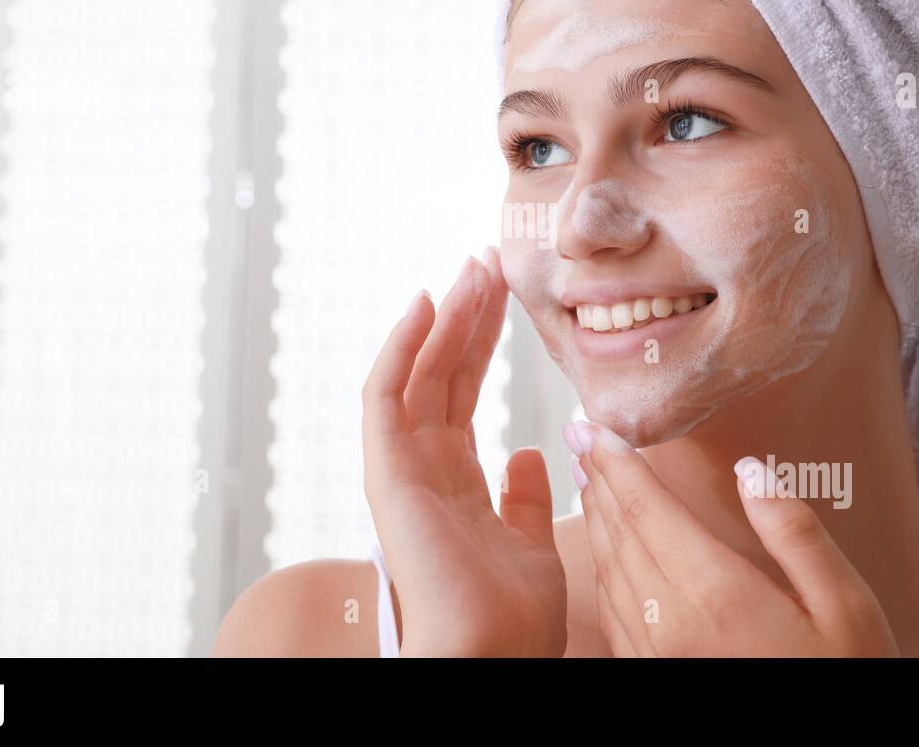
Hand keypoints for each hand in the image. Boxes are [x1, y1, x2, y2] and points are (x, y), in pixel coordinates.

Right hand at [362, 248, 566, 656]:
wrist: (493, 657)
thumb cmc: (516, 620)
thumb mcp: (534, 545)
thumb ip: (525, 499)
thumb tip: (526, 454)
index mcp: (455, 485)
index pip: (464, 395)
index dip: (482, 343)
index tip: (503, 294)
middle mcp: (424, 470)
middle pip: (443, 375)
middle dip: (466, 317)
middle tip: (488, 261)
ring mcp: (402, 469)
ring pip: (417, 374)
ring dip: (443, 317)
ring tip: (472, 267)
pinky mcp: (386, 472)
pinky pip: (384, 396)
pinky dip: (400, 346)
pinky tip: (425, 301)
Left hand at [565, 420, 898, 656]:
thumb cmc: (847, 682)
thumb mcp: (846, 609)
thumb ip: (795, 534)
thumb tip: (752, 470)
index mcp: (717, 593)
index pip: (647, 508)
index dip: (616, 462)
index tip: (593, 427)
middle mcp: (671, 623)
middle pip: (619, 533)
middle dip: (599, 480)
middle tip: (583, 439)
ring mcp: (654, 654)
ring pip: (609, 572)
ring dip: (596, 520)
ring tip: (592, 481)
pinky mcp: (650, 675)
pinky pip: (615, 613)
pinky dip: (606, 568)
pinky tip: (611, 551)